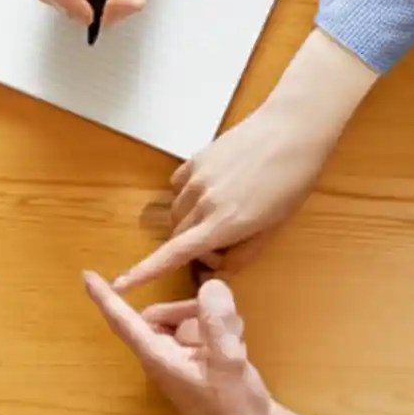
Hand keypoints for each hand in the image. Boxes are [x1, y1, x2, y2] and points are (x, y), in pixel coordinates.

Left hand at [83, 272, 402, 414]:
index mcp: (158, 357)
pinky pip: (203, 332)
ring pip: (186, 320)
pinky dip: (221, 332)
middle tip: (222, 324)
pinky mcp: (199, 363)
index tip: (86, 275)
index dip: (104, 297)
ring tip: (235, 343)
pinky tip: (239, 350)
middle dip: (188, 309)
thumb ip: (218, 322)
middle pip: (161, 314)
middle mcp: (164, 357)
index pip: (124, 321)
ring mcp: (181, 361)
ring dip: (210, 321)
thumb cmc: (234, 407)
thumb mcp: (228, 361)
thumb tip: (211, 286)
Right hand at [115, 103, 333, 288]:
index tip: (121, 284)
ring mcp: (196, 178)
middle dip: (193, 246)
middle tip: (224, 241)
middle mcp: (203, 202)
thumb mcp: (274, 226)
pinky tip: (211, 191)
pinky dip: (188, 198)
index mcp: (225, 223)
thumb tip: (218, 270)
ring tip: (221, 211)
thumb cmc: (292, 181)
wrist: (291, 130)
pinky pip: (177, 188)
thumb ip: (243, 253)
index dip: (145, 271)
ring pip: (176, 213)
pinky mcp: (194, 160)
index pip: (175, 254)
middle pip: (177, 236)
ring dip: (190, 222)